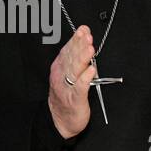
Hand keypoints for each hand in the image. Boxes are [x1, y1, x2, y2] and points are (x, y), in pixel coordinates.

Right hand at [48, 25, 95, 139]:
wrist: (60, 121)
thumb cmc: (66, 97)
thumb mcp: (66, 76)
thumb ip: (74, 62)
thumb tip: (83, 45)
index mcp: (59, 69)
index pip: (67, 51)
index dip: (75, 40)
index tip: (83, 30)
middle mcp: (61, 77)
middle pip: (71, 58)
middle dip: (80, 45)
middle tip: (87, 35)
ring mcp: (68, 88)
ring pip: (75, 70)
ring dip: (83, 58)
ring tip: (90, 48)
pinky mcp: (75, 99)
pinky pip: (81, 87)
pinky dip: (86, 78)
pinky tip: (91, 70)